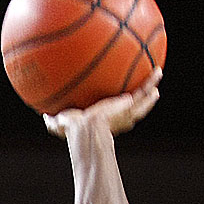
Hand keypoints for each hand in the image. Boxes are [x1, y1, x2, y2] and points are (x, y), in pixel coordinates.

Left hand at [44, 67, 161, 139]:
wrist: (87, 130)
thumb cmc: (74, 132)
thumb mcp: (62, 125)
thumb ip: (55, 122)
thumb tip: (45, 118)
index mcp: (106, 123)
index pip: (116, 117)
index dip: (120, 111)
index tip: (123, 103)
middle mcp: (118, 118)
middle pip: (133, 109)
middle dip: (140, 101)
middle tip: (147, 92)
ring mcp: (126, 113)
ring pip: (142, 100)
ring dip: (150, 88)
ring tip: (157, 75)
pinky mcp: (129, 107)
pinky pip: (143, 92)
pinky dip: (150, 82)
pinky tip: (157, 72)